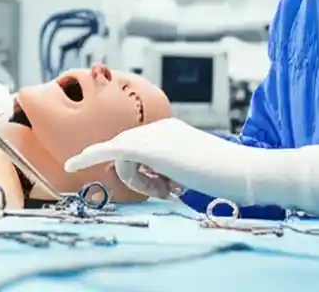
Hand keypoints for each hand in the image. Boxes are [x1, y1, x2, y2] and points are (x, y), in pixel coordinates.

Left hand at [64, 118, 318, 218]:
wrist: (245, 172)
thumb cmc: (228, 176)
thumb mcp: (194, 170)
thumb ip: (172, 169)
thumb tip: (159, 181)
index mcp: (171, 129)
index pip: (138, 148)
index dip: (136, 169)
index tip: (146, 183)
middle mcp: (160, 126)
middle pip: (126, 153)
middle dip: (137, 178)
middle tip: (168, 191)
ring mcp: (155, 135)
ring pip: (123, 161)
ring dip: (140, 182)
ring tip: (172, 188)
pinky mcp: (149, 147)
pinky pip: (111, 150)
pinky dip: (89, 156)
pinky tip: (72, 164)